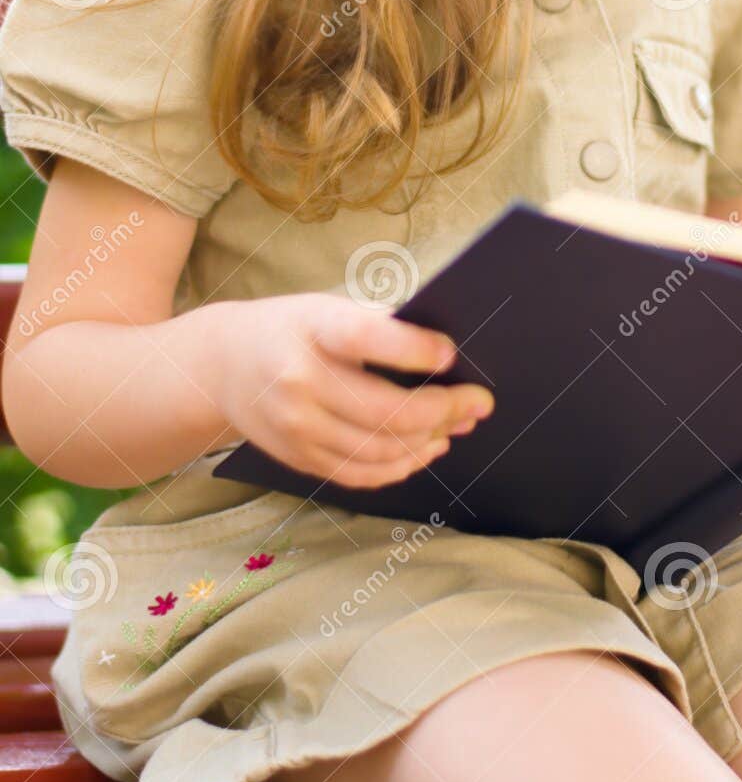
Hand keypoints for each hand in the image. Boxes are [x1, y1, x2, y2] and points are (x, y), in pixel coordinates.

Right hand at [211, 293, 494, 487]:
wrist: (221, 364)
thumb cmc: (293, 328)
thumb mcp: (326, 307)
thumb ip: (378, 325)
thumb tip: (445, 354)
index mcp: (312, 330)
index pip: (366, 340)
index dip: (413, 350)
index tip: (451, 355)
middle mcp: (299, 381)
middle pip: (383, 410)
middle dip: (443, 409)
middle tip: (479, 402)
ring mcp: (296, 426)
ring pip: (379, 449)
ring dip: (430, 440)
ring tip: (459, 425)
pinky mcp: (298, 457)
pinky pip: (360, 473)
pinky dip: (402, 466)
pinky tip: (428, 448)